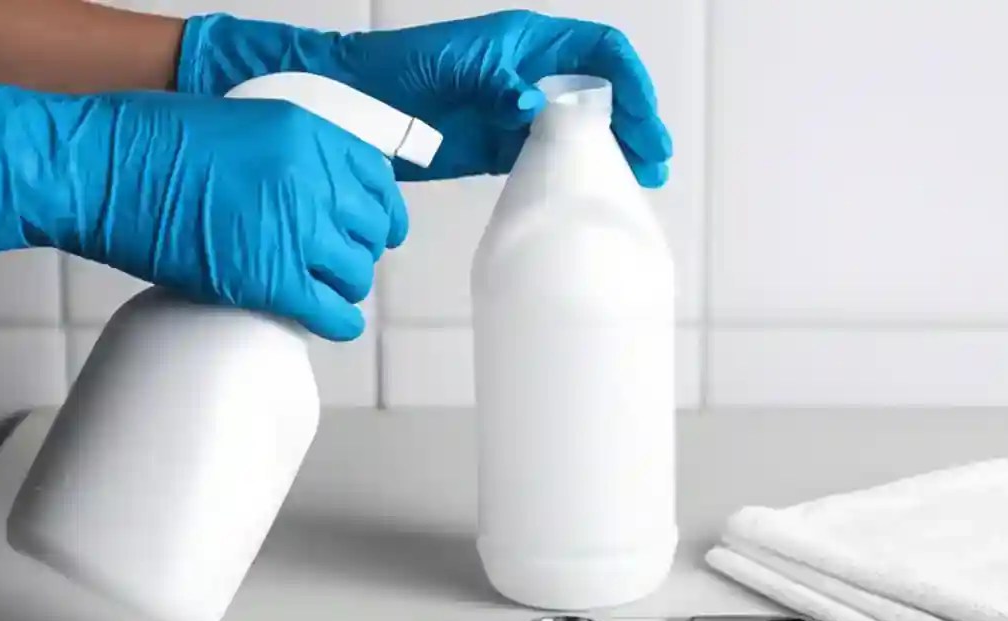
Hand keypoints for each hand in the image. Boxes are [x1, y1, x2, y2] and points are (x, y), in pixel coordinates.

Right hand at [0, 82, 406, 340]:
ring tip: (322, 289)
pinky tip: (329, 322)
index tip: (375, 228)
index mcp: (308, 133)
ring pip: (355, 276)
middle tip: (336, 262)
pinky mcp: (269, 280)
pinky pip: (331, 313)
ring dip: (342, 287)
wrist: (98, 168)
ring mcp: (295, 231)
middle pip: (369, 233)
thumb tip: (318, 194)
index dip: (379, 212)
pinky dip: (337, 323)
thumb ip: (291, 155)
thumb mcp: (244, 123)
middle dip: (355, 251)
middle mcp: (312, 180)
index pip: (378, 183)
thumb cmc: (149, 141)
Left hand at [178, 10, 671, 187]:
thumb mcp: (449, 68)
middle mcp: (531, 72)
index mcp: (526, 43)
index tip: (644, 117)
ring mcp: (518, 109)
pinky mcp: (501, 144)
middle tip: (653, 160)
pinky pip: (550, 154)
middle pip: (602, 89)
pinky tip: (590, 190)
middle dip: (634, 120)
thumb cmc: (396, 71)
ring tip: (638, 179)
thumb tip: (536, 104)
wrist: (353, 105)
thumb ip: (496, 83)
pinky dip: (575, 170)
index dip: (630, 79)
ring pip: (584, 124)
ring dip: (613, 148)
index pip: (600, 50)